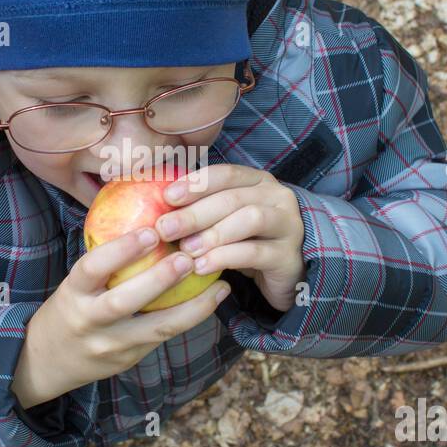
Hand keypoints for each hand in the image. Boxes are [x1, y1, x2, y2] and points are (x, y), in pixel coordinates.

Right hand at [22, 227, 231, 393]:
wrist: (47, 361)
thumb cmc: (72, 307)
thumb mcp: (76, 283)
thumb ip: (104, 261)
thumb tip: (146, 213)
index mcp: (73, 292)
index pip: (91, 268)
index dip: (120, 250)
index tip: (150, 231)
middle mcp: (89, 320)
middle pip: (123, 301)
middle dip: (158, 279)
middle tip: (188, 257)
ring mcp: (110, 344)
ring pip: (155, 329)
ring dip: (191, 307)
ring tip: (219, 285)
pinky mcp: (128, 360)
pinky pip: (163, 338)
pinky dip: (190, 319)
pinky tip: (213, 300)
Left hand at [155, 163, 305, 313]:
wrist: (286, 273)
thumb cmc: (248, 242)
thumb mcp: (227, 220)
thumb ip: (202, 209)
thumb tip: (158, 206)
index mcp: (259, 181)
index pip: (226, 174)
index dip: (196, 183)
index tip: (167, 197)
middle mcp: (277, 197)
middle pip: (233, 198)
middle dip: (195, 213)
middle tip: (165, 229)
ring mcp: (288, 225)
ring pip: (249, 219)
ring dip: (212, 234)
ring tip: (185, 250)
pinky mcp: (288, 255)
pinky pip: (255, 252)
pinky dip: (225, 257)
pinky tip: (202, 266)